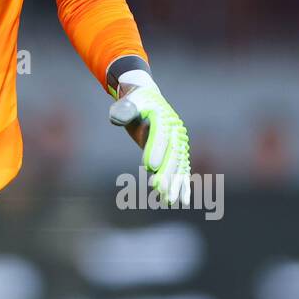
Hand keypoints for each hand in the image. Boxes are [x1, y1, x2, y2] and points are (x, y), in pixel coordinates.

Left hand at [109, 72, 190, 205]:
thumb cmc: (135, 101)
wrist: (147, 98)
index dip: (156, 149)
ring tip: (169, 200)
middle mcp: (174, 129)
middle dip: (166, 172)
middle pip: (172, 153)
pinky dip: (181, 183)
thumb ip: (123, 109)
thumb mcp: (128, 102)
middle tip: (159, 189)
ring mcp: (178, 141)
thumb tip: (116, 118)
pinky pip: (181, 168)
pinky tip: (181, 200)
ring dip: (175, 183)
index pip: (160, 134)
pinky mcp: (176, 150)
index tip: (149, 167)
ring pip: (178, 164)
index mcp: (162, 116)